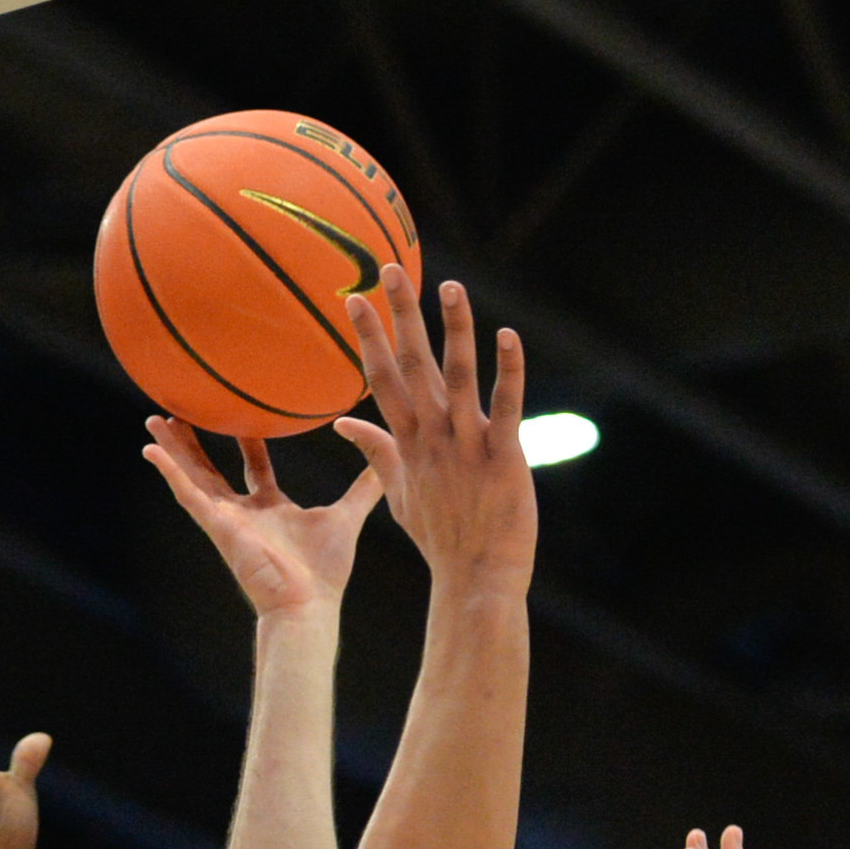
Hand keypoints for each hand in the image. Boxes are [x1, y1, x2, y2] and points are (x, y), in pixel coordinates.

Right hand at [142, 421, 380, 616]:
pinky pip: (187, 494)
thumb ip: (367, 486)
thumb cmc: (325, 572)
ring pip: (193, 476)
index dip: (249, 442)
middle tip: (182, 412)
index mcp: (271, 510)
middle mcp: (244, 513)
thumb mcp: (349, 515)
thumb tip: (392, 457)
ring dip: (173, 449)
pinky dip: (169, 472)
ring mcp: (226, 520)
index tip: (244, 415)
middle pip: (214, 468)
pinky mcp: (216, 526)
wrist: (307, 604)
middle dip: (198, 442)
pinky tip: (149, 450)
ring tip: (153, 421)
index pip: (256, 469)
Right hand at [336, 272, 535, 587]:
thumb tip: (341, 425)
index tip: (352, 298)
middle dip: (400, 317)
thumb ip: (375, 453)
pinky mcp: (504, 457)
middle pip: (412, 367)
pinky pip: (506, 407)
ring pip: (459, 378)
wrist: (475, 579)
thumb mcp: (399, 493)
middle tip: (389, 269)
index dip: (368, 338)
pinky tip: (507, 336)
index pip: (381, 380)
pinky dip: (508, 372)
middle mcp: (433, 438)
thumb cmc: (440, 538)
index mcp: (408, 444)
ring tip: (450, 285)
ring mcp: (467, 446)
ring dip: (455, 330)